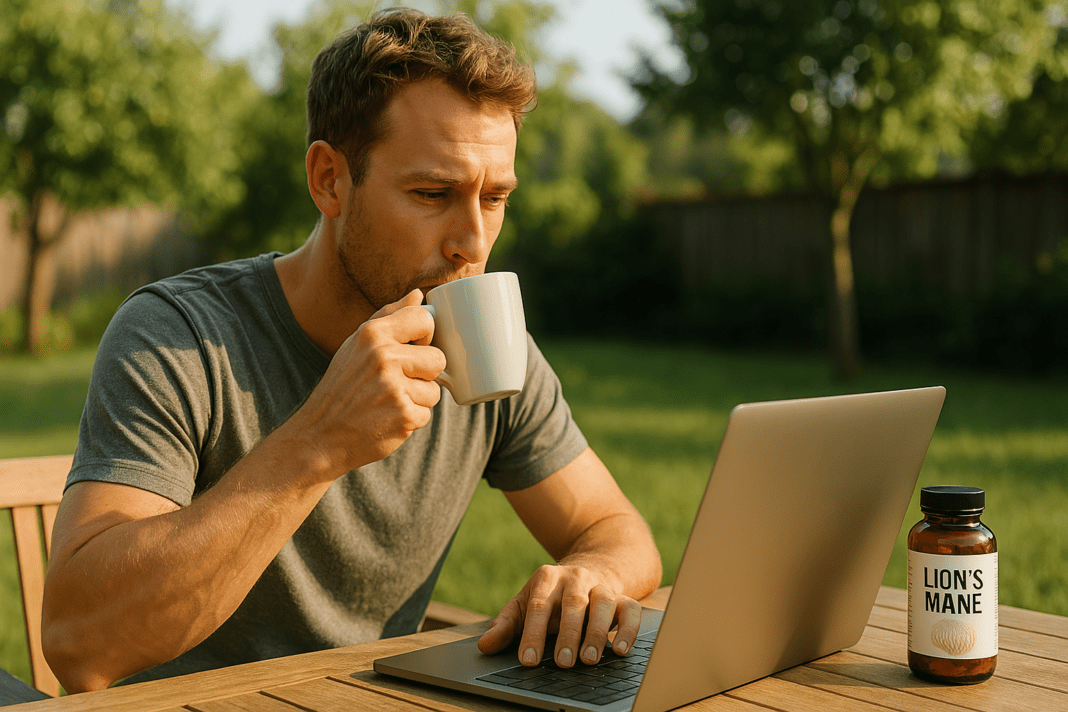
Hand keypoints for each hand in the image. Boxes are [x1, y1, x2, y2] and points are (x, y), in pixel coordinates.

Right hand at [293, 289, 445, 476]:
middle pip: (439, 359)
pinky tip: (387, 418)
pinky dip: (411, 420)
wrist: (320, 435)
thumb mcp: (357, 344)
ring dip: (417, 399)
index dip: (425, 337)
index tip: (412, 350)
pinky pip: (427, 414)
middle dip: (424, 374)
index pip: (425, 319)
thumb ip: (389, 316)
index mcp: (373, 334)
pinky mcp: (403, 416)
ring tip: (389, 402)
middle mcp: (384, 357)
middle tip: (397, 383)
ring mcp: (394, 388)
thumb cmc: (343, 386)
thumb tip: (418, 294)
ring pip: (435, 390)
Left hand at [476, 564, 642, 667]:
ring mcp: (601, 586)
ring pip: (604, 603)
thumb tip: (486, 645)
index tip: (529, 660)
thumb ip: (506, 625)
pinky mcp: (623, 597)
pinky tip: (618, 649)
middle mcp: (576, 578)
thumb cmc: (550, 597)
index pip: (538, 605)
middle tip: (562, 664)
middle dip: (568, 634)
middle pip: (573, 603)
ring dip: (597, 632)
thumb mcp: (524, 604)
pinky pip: (631, 609)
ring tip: (589, 659)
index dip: (533, 633)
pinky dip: (627, 629)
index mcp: (547, 578)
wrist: (588, 571)